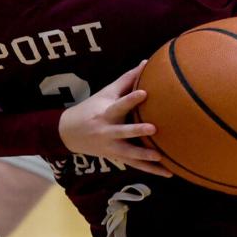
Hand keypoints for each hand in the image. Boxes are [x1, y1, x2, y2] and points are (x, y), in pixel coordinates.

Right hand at [58, 61, 172, 176]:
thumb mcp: (105, 93)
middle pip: (123, 132)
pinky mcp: (116, 157)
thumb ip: (127, 80)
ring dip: (144, 156)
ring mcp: (111, 147)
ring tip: (160, 157)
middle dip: (137, 131)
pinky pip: (135, 166)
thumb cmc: (92, 108)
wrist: (68, 133)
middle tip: (153, 129)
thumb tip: (146, 63)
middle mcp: (108, 131)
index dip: (131, 99)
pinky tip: (168, 173)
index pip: (120, 104)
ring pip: (129, 154)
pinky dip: (151, 170)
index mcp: (106, 112)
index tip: (144, 92)